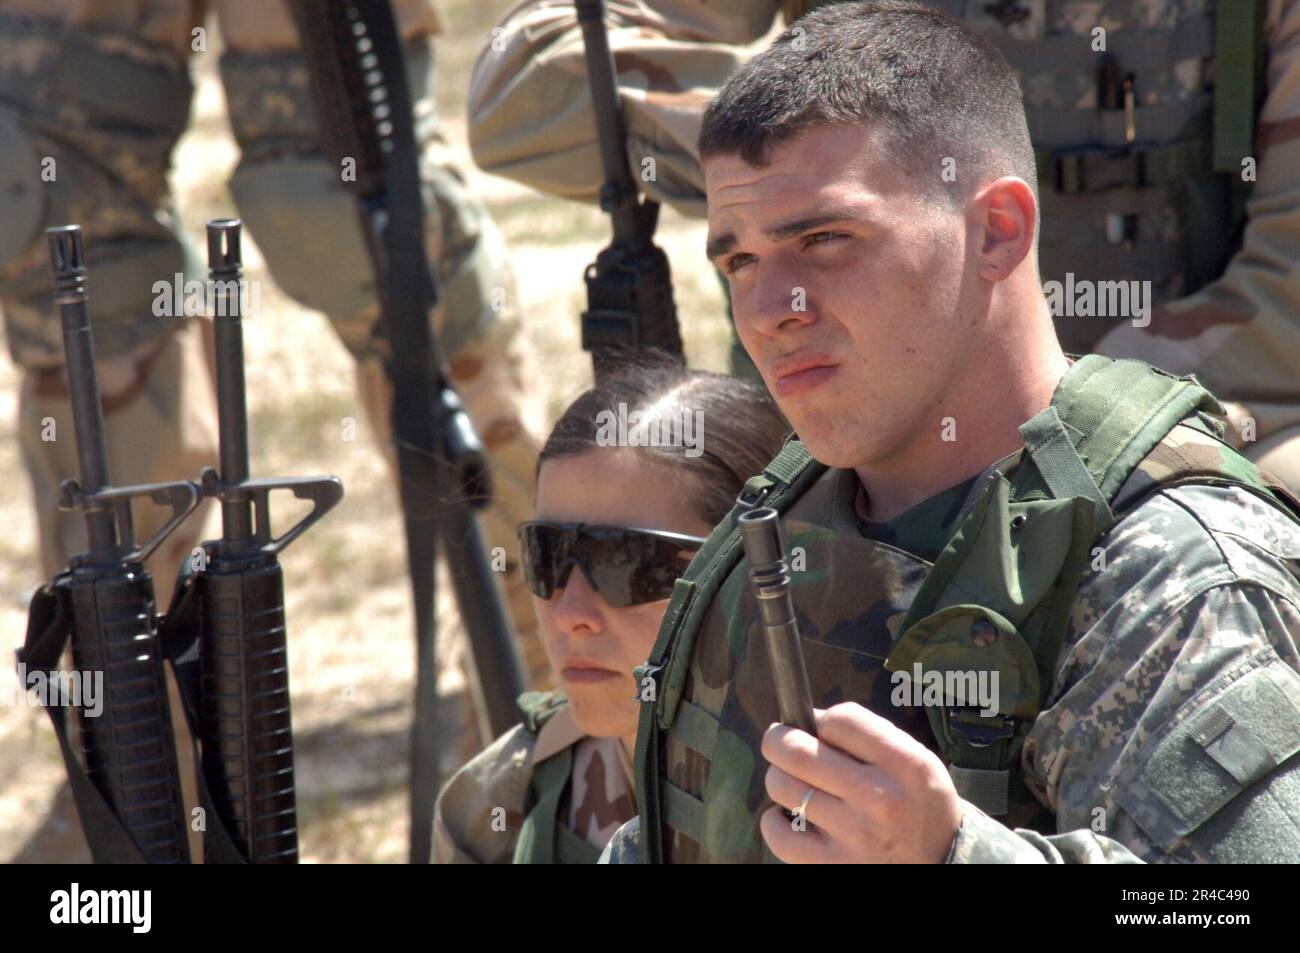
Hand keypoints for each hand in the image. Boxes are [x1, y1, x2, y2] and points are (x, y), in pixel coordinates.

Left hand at [760, 702, 962, 862]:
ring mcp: (854, 835)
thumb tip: (810, 722)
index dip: (821, 720)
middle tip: (778, 741)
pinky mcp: (833, 865)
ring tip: (792, 780)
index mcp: (904, 764)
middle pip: (798, 752)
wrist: (943, 863)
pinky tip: (791, 816)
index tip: (818, 729)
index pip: (840, 721)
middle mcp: (879, 798)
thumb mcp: (916, 760)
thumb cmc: (920, 804)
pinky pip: (779, 834)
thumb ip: (870, 735)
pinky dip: (775, 820)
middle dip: (777, 739)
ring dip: (778, 777)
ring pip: (783, 787)